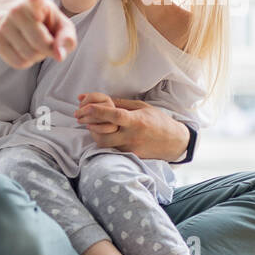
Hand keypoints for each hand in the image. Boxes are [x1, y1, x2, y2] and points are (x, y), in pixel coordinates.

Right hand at [0, 0, 76, 68]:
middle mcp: (16, 10)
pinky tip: (25, 48)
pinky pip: (19, 62)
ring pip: (30, 55)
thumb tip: (60, 55)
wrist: (9, 18)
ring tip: (35, 42)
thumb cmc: (42, 21)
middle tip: (48, 40)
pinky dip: (27, 61)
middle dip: (50, 48)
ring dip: (38, 55)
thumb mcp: (59, 24)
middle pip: (42, 43)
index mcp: (35, 1)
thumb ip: (67, 37)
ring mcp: (4, 25)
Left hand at [75, 93, 189, 161]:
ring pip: (104, 144)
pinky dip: (104, 140)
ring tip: (90, 124)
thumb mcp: (142, 107)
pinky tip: (102, 132)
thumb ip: (121, 103)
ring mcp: (130, 148)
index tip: (84, 107)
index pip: (114, 115)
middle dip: (88, 124)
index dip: (98, 111)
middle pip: (103, 134)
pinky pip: (112, 148)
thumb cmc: (158, 121)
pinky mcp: (130, 156)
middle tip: (80, 116)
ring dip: (94, 133)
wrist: (174, 142)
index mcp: (136, 121)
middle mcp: (132, 136)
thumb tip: (102, 98)